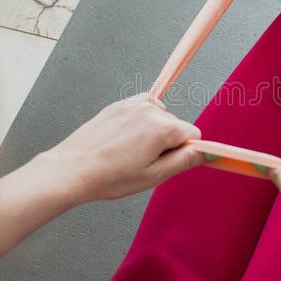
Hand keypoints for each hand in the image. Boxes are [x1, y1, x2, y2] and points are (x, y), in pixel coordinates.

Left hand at [48, 93, 202, 202]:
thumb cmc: (108, 176)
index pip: (193, 134)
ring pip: (158, 118)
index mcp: (162, 127)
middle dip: (166, 143)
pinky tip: (123, 142)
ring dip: (151, 133)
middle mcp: (149, 110)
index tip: (167, 163)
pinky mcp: (118, 105)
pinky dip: (138, 124)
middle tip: (143, 163)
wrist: (72, 169)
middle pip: (175, 125)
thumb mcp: (154, 176)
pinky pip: (141, 111)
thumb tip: (207, 151)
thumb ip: (185, 160)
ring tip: (129, 154)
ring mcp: (131, 104)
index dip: (183, 152)